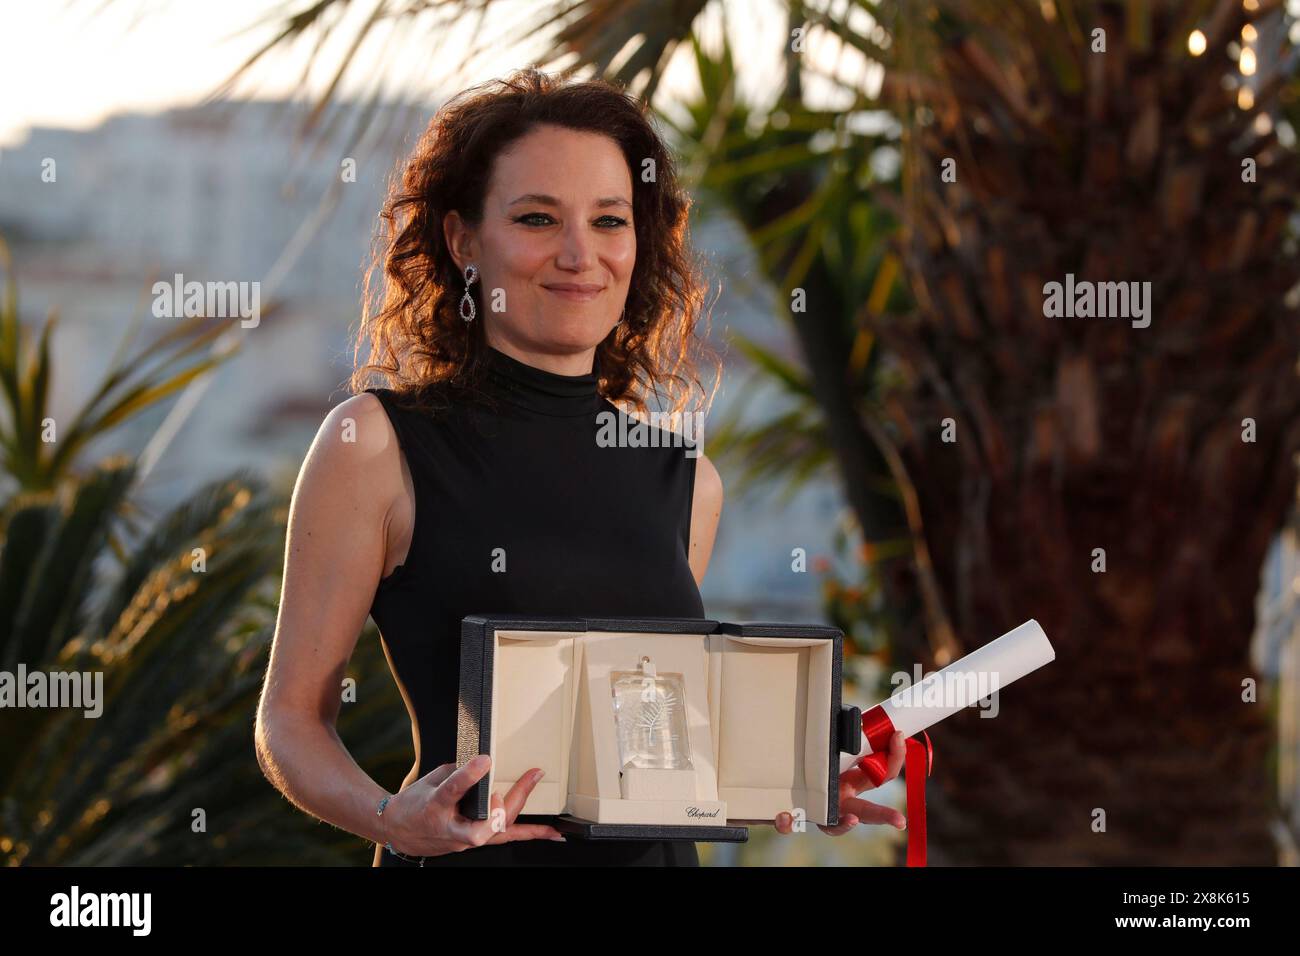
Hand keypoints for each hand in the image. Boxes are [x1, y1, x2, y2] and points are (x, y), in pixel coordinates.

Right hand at [380, 755, 564, 856]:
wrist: (398, 832)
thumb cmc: (413, 805)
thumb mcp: (429, 780)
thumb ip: (456, 772)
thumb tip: (480, 764)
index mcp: (434, 805)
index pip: (453, 790)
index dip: (469, 775)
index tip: (485, 759)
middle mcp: (451, 826)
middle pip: (484, 821)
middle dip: (509, 800)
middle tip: (530, 776)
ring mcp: (463, 838)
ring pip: (497, 832)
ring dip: (524, 818)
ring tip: (545, 805)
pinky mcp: (473, 842)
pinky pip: (503, 838)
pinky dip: (528, 834)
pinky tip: (550, 833)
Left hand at [774, 731, 907, 836]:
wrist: (776, 780)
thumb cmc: (809, 756)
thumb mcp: (830, 744)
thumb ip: (843, 733)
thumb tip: (853, 712)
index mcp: (853, 781)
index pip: (881, 775)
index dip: (893, 757)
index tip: (897, 736)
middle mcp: (840, 801)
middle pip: (868, 811)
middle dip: (886, 815)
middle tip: (900, 821)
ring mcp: (818, 812)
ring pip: (832, 826)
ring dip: (843, 825)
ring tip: (852, 819)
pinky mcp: (793, 816)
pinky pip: (790, 823)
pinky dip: (788, 822)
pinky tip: (785, 816)